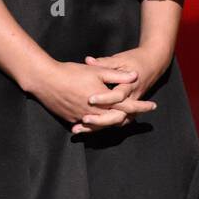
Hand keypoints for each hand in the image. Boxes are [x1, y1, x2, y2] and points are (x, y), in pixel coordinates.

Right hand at [20, 58, 154, 133]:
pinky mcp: (71, 119)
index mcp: (104, 101)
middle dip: (130, 116)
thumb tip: (134, 76)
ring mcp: (82, 118)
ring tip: (124, 119)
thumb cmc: (72, 73)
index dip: (141, 106)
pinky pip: (88, 126)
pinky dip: (97, 125)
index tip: (153, 106)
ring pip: (103, 125)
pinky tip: (100, 122)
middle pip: (117, 119)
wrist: (45, 80)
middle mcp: (95, 114)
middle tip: (140, 115)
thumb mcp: (97, 71)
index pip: (128, 106)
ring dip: (114, 122)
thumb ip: (117, 75)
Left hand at [76, 46, 169, 134]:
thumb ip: (104, 63)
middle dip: (101, 120)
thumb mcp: (120, 59)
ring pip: (117, 121)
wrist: (152, 64)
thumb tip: (88, 61)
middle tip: (84, 119)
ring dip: (100, 126)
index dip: (104, 98)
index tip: (90, 99)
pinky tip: (87, 129)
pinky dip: (103, 126)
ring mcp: (131, 106)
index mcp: (130, 85)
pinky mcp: (128, 109)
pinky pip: (117, 121)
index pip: (118, 96)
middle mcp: (132, 98)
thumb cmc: (136, 60)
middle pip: (119, 115)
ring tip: (81, 128)